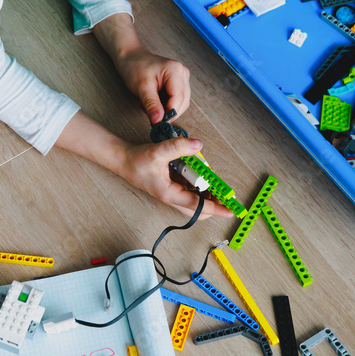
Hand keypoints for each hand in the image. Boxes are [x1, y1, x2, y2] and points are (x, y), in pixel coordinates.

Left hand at [114, 47, 191, 124]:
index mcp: (175, 70)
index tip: (159, 122)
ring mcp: (181, 78)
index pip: (178, 98)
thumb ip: (151, 104)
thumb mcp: (141, 87)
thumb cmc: (135, 67)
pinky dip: (164, 105)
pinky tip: (152, 101)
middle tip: (151, 115)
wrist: (131, 58)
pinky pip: (175, 100)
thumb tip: (158, 121)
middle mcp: (182, 73)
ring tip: (148, 104)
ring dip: (165, 109)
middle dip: (167, 112)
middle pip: (182, 102)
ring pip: (180, 103)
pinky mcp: (178, 84)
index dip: (170, 113)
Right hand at [117, 136, 233, 218]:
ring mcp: (173, 192)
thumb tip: (197, 145)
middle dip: (214, 202)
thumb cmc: (136, 161)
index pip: (198, 206)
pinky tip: (200, 171)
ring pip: (196, 199)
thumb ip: (178, 147)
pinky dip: (199, 182)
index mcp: (169, 194)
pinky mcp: (173, 185)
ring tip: (215, 180)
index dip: (217, 208)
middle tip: (225, 192)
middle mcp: (173, 196)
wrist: (123, 160)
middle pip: (199, 209)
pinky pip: (191, 188)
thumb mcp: (158, 152)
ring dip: (207, 191)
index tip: (231, 210)